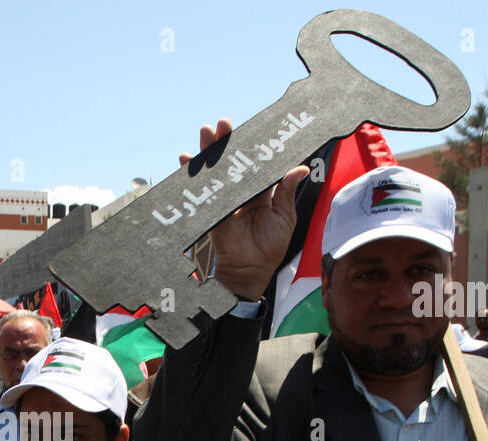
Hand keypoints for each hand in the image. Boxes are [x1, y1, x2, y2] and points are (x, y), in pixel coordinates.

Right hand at [181, 119, 308, 298]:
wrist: (252, 270)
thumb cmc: (270, 246)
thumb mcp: (284, 215)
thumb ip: (287, 190)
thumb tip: (300, 168)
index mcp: (259, 192)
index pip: (254, 164)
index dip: (251, 147)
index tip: (250, 129)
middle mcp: (240, 193)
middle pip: (231, 162)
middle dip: (226, 142)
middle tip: (224, 123)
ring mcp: (224, 200)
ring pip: (215, 171)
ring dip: (208, 152)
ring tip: (206, 132)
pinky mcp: (212, 210)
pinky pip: (202, 190)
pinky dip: (192, 175)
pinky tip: (186, 159)